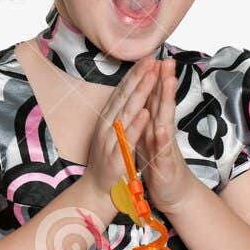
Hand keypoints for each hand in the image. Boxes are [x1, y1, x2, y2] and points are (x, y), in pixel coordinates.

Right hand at [81, 60, 157, 217]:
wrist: (98, 192)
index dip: (135, 74)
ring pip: (126, 113)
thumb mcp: (114, 133)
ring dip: (139, 94)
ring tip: (151, 77)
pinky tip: (145, 112)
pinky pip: (127, 139)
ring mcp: (110, 141)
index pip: (123, 92)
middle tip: (151, 59)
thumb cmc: (110, 161)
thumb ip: (121, 113)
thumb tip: (129, 93)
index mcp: (109, 119)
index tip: (147, 57)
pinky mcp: (116, 158)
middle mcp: (107, 126)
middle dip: (139, 77)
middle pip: (124, 97)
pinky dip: (136, 125)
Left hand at [139, 58, 200, 210]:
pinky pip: (163, 150)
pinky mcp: (165, 164)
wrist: (171, 192)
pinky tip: (161, 127)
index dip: (154, 77)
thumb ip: (150, 115)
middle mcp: (163, 132)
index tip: (154, 56)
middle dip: (165, 81)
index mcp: (155, 124)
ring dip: (167, 101)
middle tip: (169, 60)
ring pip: (166, 120)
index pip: (155, 97)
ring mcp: (165, 147)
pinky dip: (162, 138)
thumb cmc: (159, 162)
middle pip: (164, 102)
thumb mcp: (151, 136)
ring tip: (168, 82)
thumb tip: (146, 94)